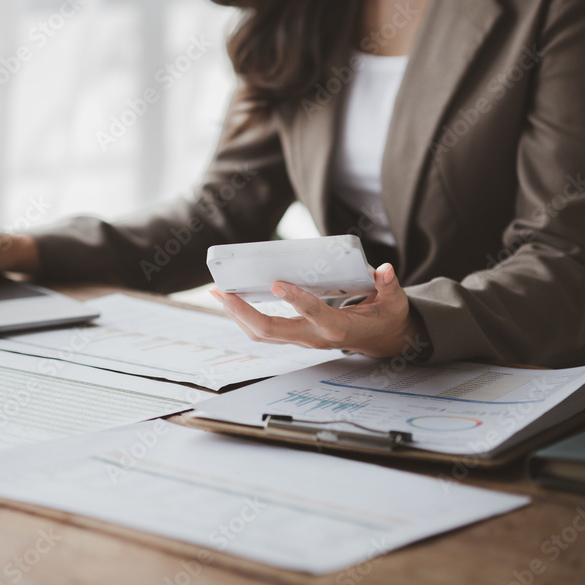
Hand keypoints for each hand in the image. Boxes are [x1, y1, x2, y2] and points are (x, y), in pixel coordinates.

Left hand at [209, 263, 427, 358]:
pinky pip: (262, 332)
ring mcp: (301, 339)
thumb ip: (389, 286)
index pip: (314, 314)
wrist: (382, 341)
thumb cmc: (385, 317)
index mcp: (338, 327)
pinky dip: (243, 317)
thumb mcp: (394, 302)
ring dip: (236, 315)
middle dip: (243, 312)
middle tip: (223, 291)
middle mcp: (314, 336)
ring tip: (217, 292)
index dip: (296, 300)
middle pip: (272, 331)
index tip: (277, 282)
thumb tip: (385, 269)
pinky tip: (229, 300)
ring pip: (261, 334)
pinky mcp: (293, 336)